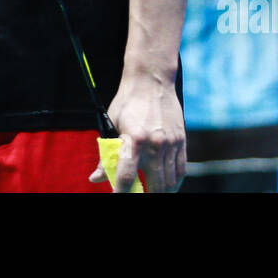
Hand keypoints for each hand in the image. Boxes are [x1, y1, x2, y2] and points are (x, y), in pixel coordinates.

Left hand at [88, 74, 185, 192]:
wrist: (151, 80)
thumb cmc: (128, 101)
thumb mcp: (112, 124)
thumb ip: (107, 154)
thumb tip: (95, 177)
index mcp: (134, 139)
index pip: (127, 176)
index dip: (121, 192)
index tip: (117, 196)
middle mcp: (155, 144)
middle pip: (155, 185)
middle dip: (145, 195)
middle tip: (137, 195)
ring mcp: (171, 143)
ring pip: (170, 181)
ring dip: (161, 191)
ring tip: (152, 192)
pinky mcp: (181, 140)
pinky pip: (181, 169)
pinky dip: (175, 182)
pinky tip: (167, 186)